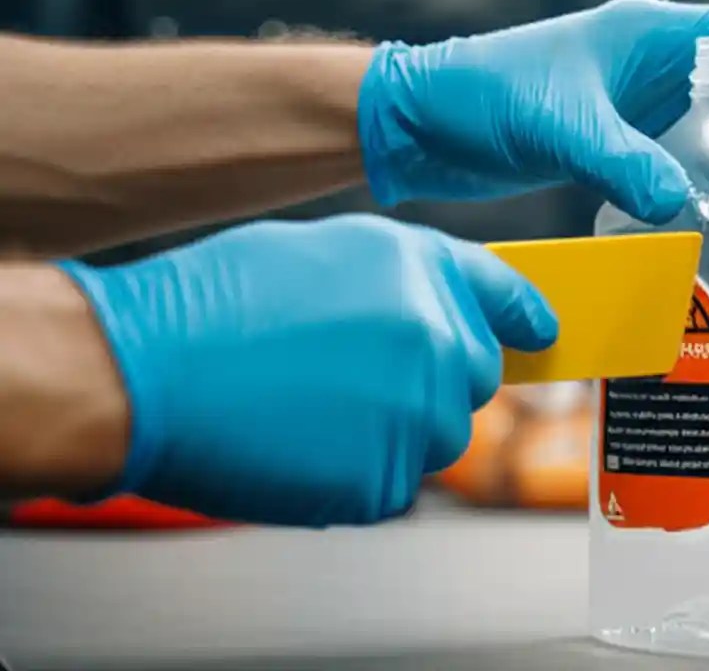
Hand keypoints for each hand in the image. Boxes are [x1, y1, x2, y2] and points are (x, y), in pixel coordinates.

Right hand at [59, 215, 556, 525]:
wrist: (146, 372)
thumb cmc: (214, 305)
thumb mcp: (324, 253)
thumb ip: (404, 281)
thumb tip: (443, 315)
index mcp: (423, 272)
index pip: (504, 296)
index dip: (522, 316)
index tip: (538, 333)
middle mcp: (438, 340)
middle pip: (474, 377)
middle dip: (434, 380)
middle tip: (357, 378)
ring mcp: (417, 416)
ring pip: (436, 436)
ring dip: (393, 430)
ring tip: (312, 406)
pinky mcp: (385, 480)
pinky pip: (391, 480)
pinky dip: (355, 471)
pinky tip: (301, 443)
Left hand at [358, 0, 708, 221]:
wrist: (417, 122)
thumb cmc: (478, 97)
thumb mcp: (558, 126)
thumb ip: (622, 163)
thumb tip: (681, 206)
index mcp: (651, 35)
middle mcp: (651, 63)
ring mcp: (632, 103)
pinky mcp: (612, 141)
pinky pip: (677, 157)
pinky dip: (704, 183)